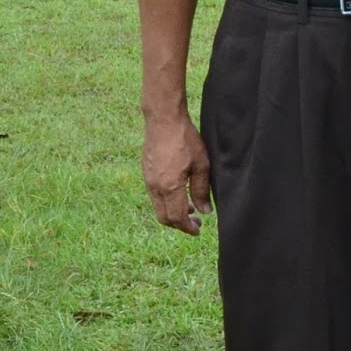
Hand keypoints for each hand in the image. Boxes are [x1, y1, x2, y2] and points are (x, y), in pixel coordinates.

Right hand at [142, 113, 211, 234]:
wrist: (163, 120)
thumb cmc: (185, 140)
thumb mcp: (201, 165)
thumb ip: (202, 190)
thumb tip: (205, 211)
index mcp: (170, 187)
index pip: (177, 217)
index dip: (188, 228)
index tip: (198, 230)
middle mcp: (155, 187)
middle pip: (164, 217)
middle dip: (180, 225)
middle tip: (196, 223)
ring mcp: (147, 180)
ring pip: (158, 207)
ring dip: (173, 213)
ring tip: (190, 208)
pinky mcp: (146, 173)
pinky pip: (154, 196)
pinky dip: (166, 202)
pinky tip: (179, 194)